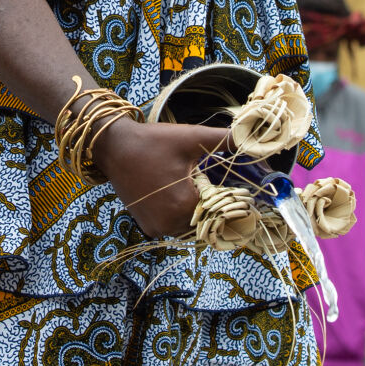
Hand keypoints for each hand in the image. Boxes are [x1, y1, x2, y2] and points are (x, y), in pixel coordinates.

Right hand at [95, 118, 229, 239]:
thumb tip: (250, 138)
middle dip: (205, 200)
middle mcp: (171, 223)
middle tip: (192, 176)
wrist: (114, 146)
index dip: (220, 191)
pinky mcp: (147, 227)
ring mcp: (157, 228)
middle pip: (205, 217)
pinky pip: (173, 225)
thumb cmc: (153, 141)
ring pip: (189, 223)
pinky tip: (167, 190)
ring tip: (178, 182)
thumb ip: (223, 140)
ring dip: (191, 207)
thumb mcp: (190, 137)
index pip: (219, 207)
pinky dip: (176, 212)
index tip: (211, 176)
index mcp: (185, 204)